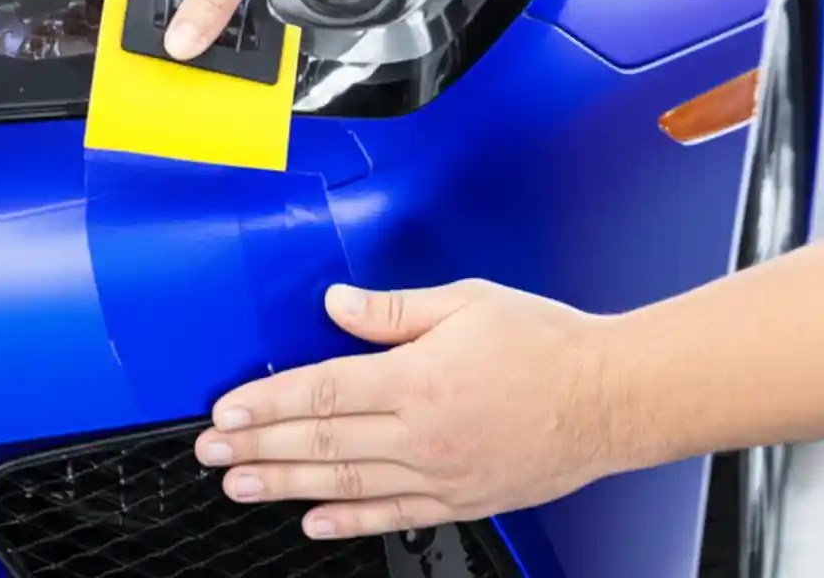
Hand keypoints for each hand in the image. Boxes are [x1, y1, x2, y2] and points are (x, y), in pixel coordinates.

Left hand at [194, 280, 618, 539]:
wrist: (612, 398)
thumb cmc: (544, 343)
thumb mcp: (466, 303)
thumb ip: (391, 310)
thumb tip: (335, 304)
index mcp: (418, 378)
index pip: (320, 392)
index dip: (264, 403)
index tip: (224, 412)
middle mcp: (423, 432)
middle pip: (320, 442)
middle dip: (256, 447)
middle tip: (211, 454)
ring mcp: (441, 474)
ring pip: (345, 483)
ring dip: (284, 486)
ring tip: (239, 487)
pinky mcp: (460, 501)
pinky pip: (392, 516)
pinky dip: (347, 521)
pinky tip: (310, 522)